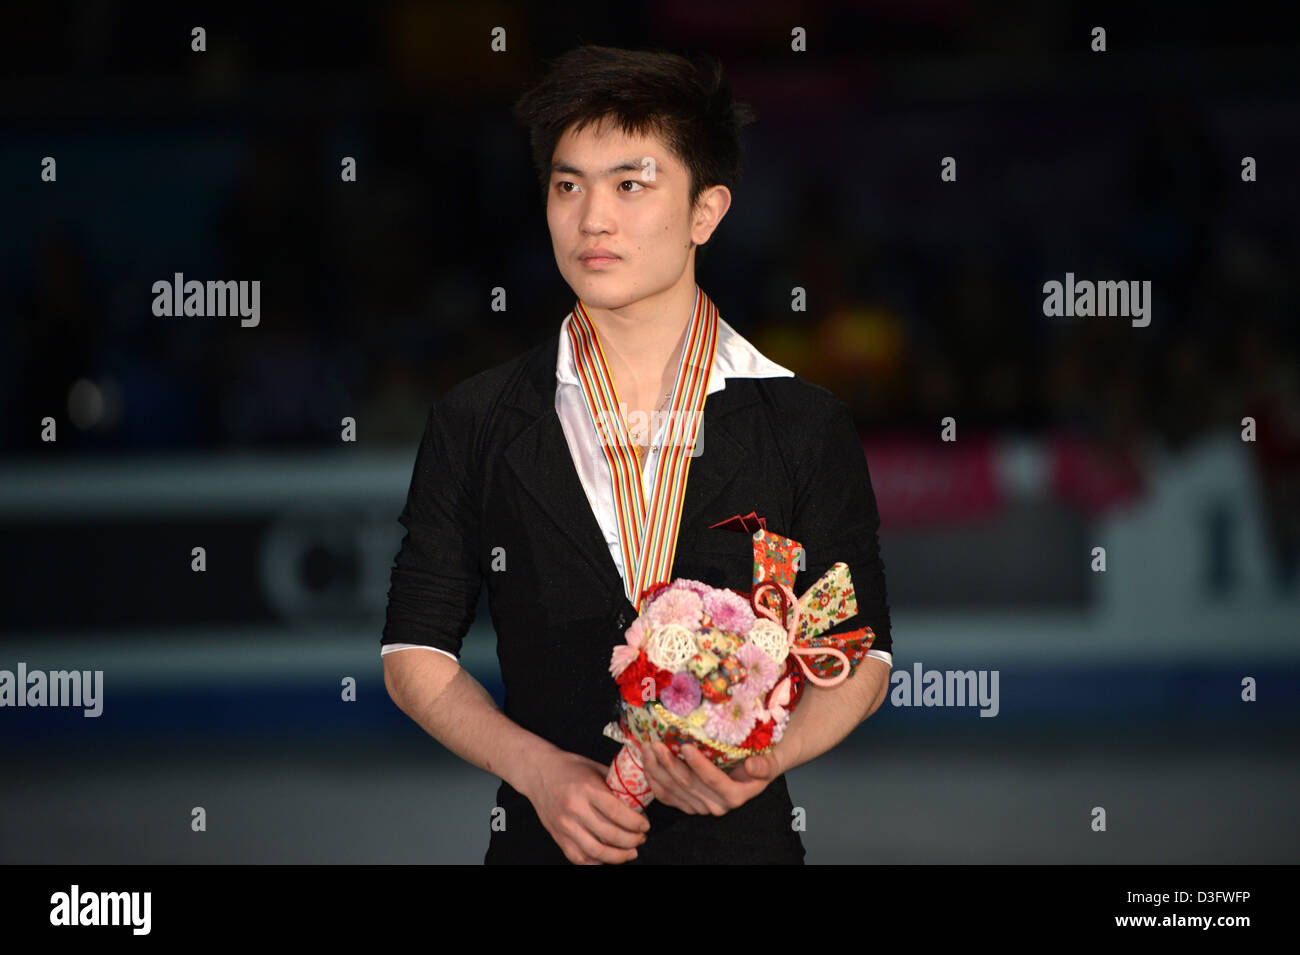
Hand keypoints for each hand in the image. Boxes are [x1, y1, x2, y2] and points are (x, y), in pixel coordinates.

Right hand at [524, 749, 650, 864]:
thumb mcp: (595, 768)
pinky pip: (579, 857)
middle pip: (609, 834)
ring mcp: (564, 825)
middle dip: (632, 840)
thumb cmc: (568, 767)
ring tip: (630, 852)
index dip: (635, 823)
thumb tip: (640, 795)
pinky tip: (608, 857)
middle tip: (641, 838)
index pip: (616, 812)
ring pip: (596, 851)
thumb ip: (616, 783)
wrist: (538, 771)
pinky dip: (596, 862)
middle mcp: (574, 809)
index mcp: (586, 789)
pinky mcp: (557, 836)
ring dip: (618, 856)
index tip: (645, 825)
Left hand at [636, 738, 780, 815]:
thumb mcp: (769, 761)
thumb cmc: (759, 761)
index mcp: (735, 795)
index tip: (685, 746)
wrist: (753, 771)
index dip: (699, 765)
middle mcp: (716, 805)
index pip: (714, 781)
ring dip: (657, 769)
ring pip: (673, 790)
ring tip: (647, 747)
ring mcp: (699, 807)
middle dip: (669, 763)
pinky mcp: (687, 804)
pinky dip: (653, 780)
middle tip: (656, 743)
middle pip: (688, 784)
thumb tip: (752, 767)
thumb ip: (765, 766)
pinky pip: (666, 796)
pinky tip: (646, 764)